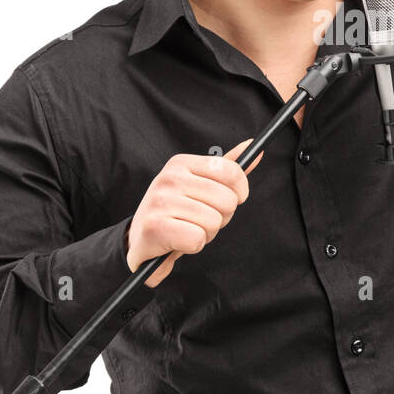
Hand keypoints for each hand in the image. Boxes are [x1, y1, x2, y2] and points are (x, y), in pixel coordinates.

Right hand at [126, 138, 263, 287]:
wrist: (139, 243)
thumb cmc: (175, 214)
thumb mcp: (199, 187)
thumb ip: (226, 169)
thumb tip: (254, 147)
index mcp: (181, 163)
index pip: (231, 171)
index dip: (238, 192)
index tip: (228, 200)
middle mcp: (169, 177)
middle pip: (227, 200)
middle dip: (221, 217)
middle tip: (199, 220)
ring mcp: (160, 201)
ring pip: (214, 221)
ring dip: (206, 234)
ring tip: (187, 230)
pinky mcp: (155, 227)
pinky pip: (198, 239)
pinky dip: (194, 246)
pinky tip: (178, 242)